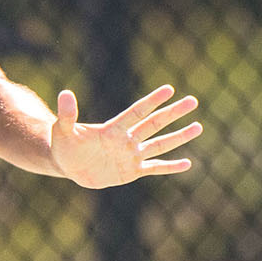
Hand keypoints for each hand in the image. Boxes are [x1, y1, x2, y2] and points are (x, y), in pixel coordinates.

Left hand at [51, 84, 200, 188]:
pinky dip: (170, 167)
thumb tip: (65, 93)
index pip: (136, 112)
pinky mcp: (131, 171)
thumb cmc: (64, 143)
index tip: (169, 89)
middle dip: (173, 113)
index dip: (152, 101)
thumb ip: (67, 114)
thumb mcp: (63, 129)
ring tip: (197, 127)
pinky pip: (155, 167)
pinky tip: (187, 163)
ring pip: (159, 144)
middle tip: (192, 101)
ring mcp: (131, 155)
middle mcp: (127, 139)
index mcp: (114, 128)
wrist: (67, 164)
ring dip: (178, 137)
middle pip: (154, 124)